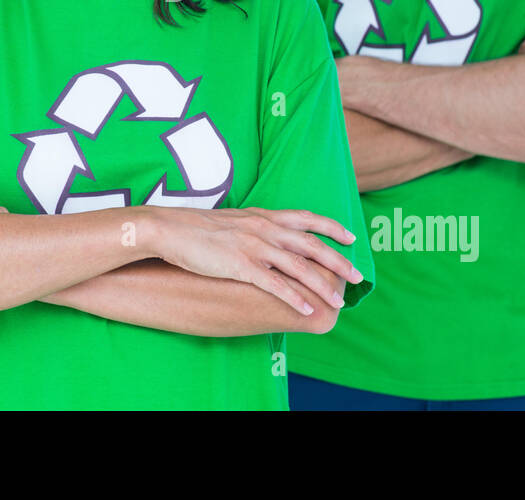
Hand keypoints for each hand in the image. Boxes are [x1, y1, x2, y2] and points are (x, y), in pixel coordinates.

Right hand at [144, 205, 362, 316]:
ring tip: (339, 302)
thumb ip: (253, 226)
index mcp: (262, 216)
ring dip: (322, 285)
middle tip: (357, 276)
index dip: (331, 227)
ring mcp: (252, 245)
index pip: (306, 218)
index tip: (351, 237)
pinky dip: (293, 297)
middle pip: (311, 244)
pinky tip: (306, 308)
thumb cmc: (195, 227)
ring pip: (299, 266)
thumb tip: (266, 234)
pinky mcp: (239, 264)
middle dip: (338, 261)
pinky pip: (274, 284)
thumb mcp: (231, 220)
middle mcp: (263, 227)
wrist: (167, 228)